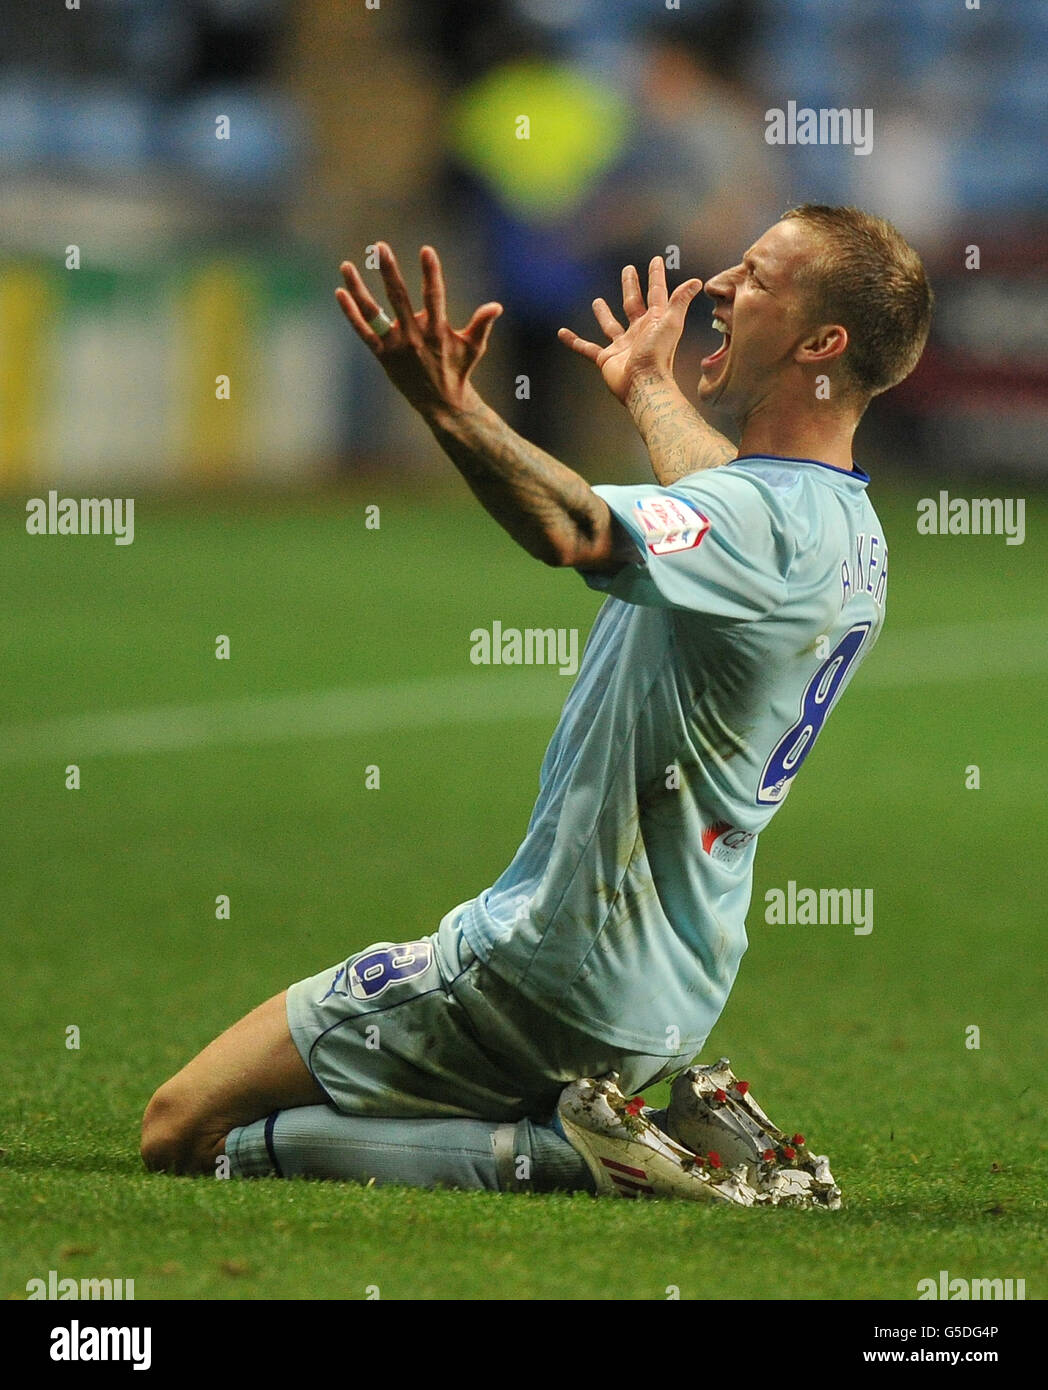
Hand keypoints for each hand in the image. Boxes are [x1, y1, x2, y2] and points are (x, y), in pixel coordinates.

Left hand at [336, 242, 502, 419]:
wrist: (441, 404)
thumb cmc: (458, 369)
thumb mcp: (474, 347)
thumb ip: (481, 325)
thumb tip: (496, 307)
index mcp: (437, 330)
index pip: (434, 296)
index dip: (431, 273)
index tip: (426, 250)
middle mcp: (414, 336)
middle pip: (398, 297)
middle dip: (389, 270)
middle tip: (380, 246)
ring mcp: (395, 346)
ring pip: (373, 312)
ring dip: (359, 288)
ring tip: (346, 265)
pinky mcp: (383, 355)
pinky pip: (363, 332)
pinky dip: (351, 314)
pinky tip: (340, 292)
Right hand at [558, 257, 703, 403]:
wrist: (643, 383)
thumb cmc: (658, 354)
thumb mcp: (671, 322)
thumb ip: (680, 301)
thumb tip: (697, 281)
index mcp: (655, 321)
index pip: (656, 293)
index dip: (656, 276)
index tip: (656, 260)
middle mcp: (639, 331)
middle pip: (633, 304)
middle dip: (631, 286)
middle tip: (628, 270)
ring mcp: (622, 345)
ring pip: (610, 325)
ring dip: (604, 313)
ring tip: (596, 301)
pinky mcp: (607, 358)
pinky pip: (587, 348)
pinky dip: (574, 341)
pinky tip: (562, 333)